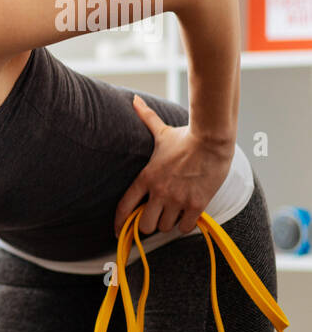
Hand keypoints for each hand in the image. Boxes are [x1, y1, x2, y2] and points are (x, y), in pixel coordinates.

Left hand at [112, 94, 232, 238]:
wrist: (213, 139)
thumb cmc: (186, 136)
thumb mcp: (161, 131)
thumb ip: (145, 118)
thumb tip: (134, 99)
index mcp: (146, 177)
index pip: (124, 208)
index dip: (120, 224)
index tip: (119, 232)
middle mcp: (158, 191)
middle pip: (145, 225)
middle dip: (148, 225)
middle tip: (155, 218)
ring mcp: (177, 199)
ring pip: (165, 228)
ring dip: (168, 224)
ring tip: (173, 215)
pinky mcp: (196, 204)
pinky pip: (185, 227)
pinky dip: (185, 226)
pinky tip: (188, 217)